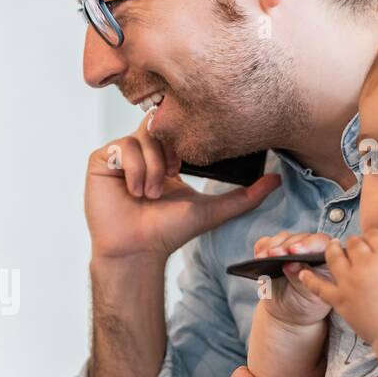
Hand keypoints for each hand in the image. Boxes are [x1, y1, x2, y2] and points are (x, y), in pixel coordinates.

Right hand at [85, 109, 281, 260]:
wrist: (138, 249)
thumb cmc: (168, 232)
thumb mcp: (211, 209)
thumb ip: (245, 195)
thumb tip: (277, 181)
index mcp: (164, 157)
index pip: (174, 128)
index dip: (180, 142)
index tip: (183, 169)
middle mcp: (141, 153)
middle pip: (157, 127)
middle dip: (166, 155)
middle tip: (168, 181)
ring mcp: (119, 156)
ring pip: (140, 138)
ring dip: (151, 168)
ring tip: (150, 194)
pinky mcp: (101, 161)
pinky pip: (120, 148)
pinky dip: (133, 170)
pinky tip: (134, 191)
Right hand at [252, 231, 333, 326]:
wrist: (291, 310)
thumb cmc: (307, 302)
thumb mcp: (310, 295)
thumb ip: (303, 279)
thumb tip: (291, 265)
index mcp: (327, 258)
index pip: (321, 244)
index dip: (308, 244)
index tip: (295, 251)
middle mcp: (310, 248)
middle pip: (300, 238)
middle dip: (287, 245)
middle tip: (276, 254)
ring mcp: (290, 248)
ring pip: (283, 239)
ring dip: (272, 246)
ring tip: (264, 257)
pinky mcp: (273, 251)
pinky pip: (266, 244)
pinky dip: (262, 248)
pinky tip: (259, 256)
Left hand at [297, 228, 377, 343]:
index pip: (375, 235)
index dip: (374, 237)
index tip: (374, 241)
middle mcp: (365, 264)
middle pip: (354, 243)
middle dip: (356, 243)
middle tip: (356, 246)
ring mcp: (349, 281)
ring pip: (334, 256)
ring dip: (332, 248)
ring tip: (331, 246)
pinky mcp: (339, 299)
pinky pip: (318, 286)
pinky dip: (309, 278)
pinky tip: (303, 272)